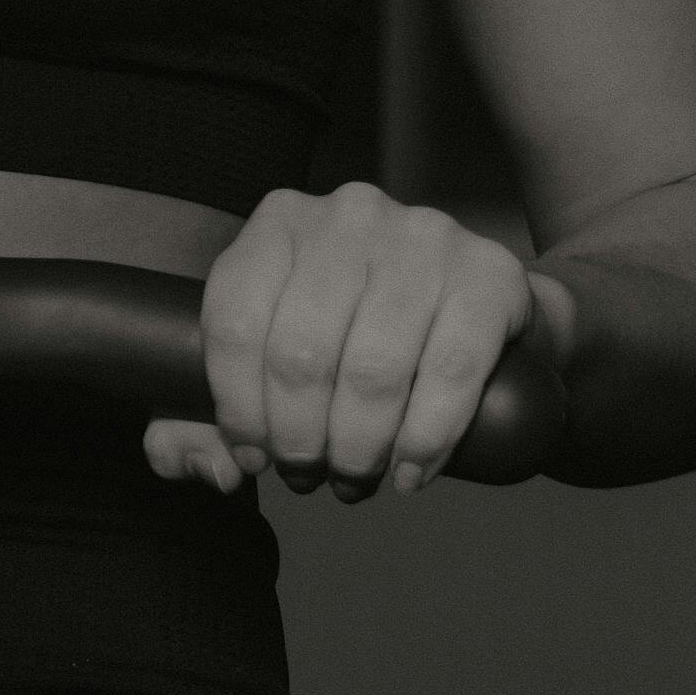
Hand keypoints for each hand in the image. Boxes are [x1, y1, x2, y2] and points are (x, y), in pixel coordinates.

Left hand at [150, 180, 564, 499]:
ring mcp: (423, 237)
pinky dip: (425, 440)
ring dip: (359, 449)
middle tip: (311, 476)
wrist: (479, 307)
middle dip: (300, 439)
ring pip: (373, 370)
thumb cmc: (359, 335)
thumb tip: (207, 464)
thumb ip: (213, 411)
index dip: (238, 408)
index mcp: (280, 224)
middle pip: (301, 353)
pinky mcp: (488, 273)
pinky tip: (410, 472)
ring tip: (356, 478)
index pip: (235, 322)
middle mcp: (348, 216)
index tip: (256, 457)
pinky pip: (450, 373)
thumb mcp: (278, 355)